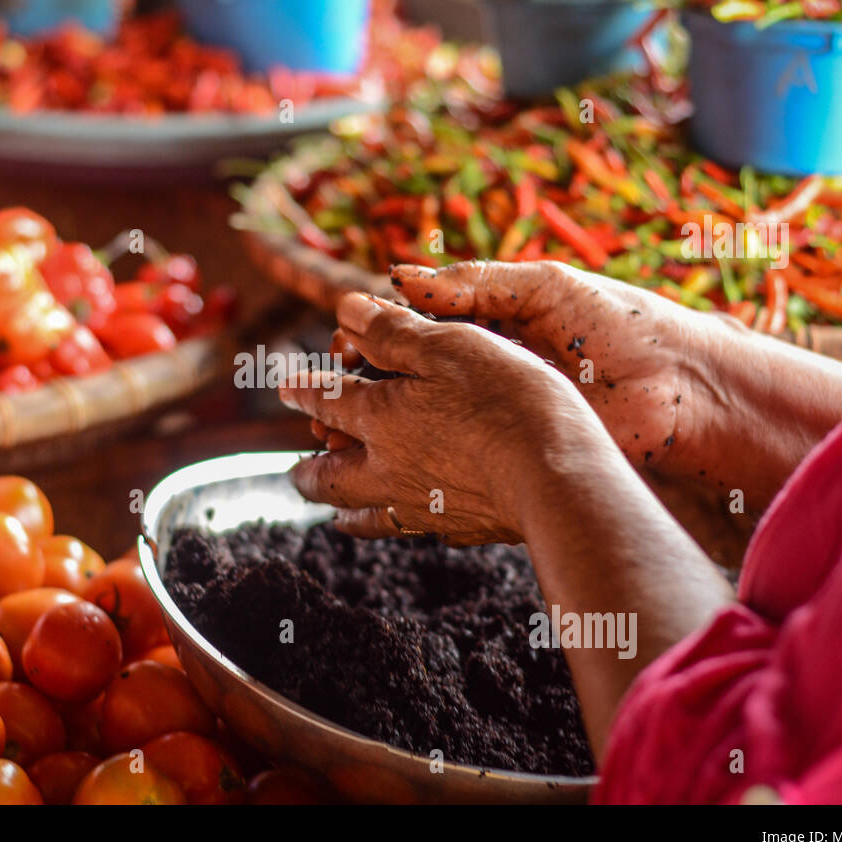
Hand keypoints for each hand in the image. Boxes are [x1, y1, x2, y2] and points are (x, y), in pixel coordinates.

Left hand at [279, 292, 613, 544]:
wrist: (556, 479)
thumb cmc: (506, 401)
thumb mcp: (449, 346)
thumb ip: (393, 332)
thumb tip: (346, 310)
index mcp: (379, 420)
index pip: (326, 402)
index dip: (304, 391)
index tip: (285, 388)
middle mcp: (388, 471)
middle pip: (330, 477)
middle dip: (308, 471)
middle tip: (296, 470)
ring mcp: (422, 508)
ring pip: (365, 516)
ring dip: (344, 509)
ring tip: (337, 512)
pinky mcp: (461, 529)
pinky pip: (416, 531)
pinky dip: (401, 526)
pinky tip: (414, 523)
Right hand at [373, 261, 841, 562]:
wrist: (687, 394)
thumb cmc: (625, 327)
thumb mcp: (547, 286)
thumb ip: (474, 280)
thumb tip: (397, 278)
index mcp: (495, 323)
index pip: (416, 327)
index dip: (374, 335)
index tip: (339, 343)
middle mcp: (490, 371)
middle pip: (409, 377)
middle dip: (364, 386)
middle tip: (323, 394)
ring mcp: (499, 416)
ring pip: (424, 422)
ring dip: (380, 430)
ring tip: (337, 436)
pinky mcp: (514, 455)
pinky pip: (456, 459)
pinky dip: (418, 464)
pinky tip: (386, 467)